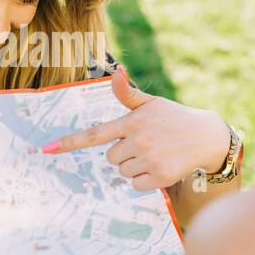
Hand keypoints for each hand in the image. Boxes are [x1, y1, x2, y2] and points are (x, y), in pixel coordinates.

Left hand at [41, 64, 229, 190]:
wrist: (206, 136)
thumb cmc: (173, 118)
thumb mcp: (151, 103)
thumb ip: (127, 93)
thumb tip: (116, 70)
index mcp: (131, 121)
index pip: (94, 134)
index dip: (69, 142)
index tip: (47, 150)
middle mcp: (138, 140)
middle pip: (110, 158)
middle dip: (123, 153)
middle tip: (145, 144)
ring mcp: (150, 158)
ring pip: (122, 172)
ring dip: (134, 167)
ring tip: (155, 154)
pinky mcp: (161, 175)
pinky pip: (136, 184)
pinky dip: (145, 180)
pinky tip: (160, 166)